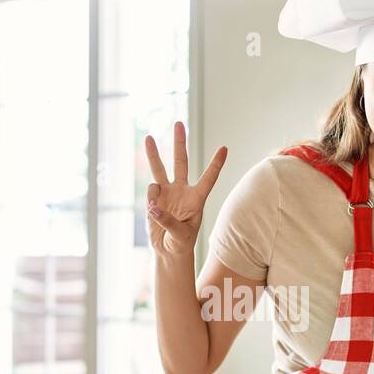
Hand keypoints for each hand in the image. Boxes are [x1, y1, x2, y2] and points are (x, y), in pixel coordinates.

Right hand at [144, 121, 226, 257]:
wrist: (168, 250)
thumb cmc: (181, 243)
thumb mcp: (181, 235)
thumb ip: (168, 221)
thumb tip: (154, 206)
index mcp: (197, 199)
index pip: (208, 178)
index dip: (216, 164)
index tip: (224, 148)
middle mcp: (182, 191)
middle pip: (181, 162)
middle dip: (179, 143)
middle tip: (178, 123)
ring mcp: (167, 193)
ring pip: (160, 168)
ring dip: (154, 154)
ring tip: (148, 137)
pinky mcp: (154, 199)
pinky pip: (150, 192)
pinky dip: (151, 199)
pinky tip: (154, 211)